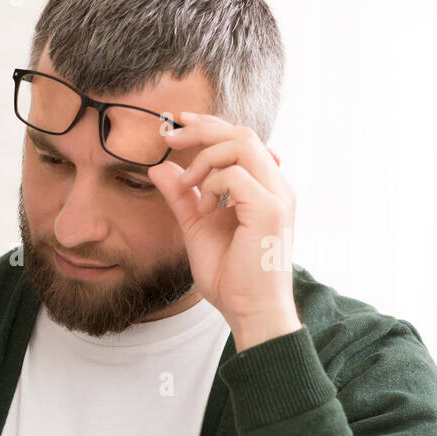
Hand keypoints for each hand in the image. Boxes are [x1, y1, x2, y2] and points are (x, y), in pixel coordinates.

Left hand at [148, 111, 301, 348]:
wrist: (251, 311)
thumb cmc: (230, 277)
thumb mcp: (197, 228)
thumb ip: (181, 197)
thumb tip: (160, 168)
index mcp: (264, 187)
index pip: (240, 140)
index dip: (208, 125)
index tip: (176, 123)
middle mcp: (276, 185)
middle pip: (242, 133)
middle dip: (202, 128)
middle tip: (168, 134)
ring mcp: (277, 195)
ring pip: (242, 144)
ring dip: (205, 157)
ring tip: (188, 183)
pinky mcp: (269, 210)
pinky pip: (236, 175)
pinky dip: (211, 184)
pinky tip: (204, 209)